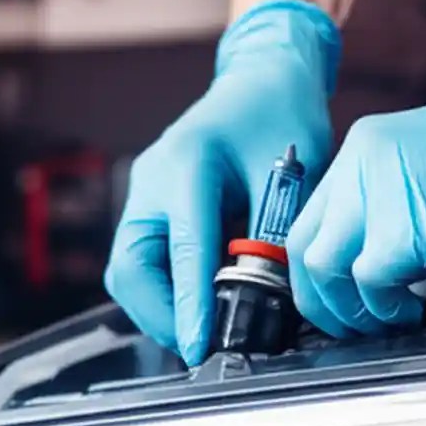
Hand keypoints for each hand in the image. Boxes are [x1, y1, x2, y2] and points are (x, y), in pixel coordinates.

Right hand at [106, 0, 340, 365]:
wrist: (264, 78)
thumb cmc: (283, 116)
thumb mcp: (293, 176)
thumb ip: (275, 236)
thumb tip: (268, 301)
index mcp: (188, 164)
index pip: (185, 250)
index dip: (192, 305)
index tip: (201, 348)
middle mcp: (153, 180)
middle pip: (131, 269)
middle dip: (163, 315)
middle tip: (204, 347)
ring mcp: (146, 194)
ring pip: (131, 272)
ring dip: (162, 307)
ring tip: (207, 331)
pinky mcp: (152, 208)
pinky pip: (145, 262)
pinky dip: (168, 290)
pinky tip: (204, 304)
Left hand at [286, 37, 425, 337]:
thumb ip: (393, 203)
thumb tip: (375, 265)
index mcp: (364, 147)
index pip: (311, 217)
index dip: (317, 269)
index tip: (340, 297)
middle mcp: (361, 163)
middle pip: (304, 245)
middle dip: (321, 299)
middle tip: (353, 323)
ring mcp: (381, 192)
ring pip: (324, 267)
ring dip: (351, 309)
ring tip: (390, 318)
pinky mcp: (409, 226)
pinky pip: (371, 282)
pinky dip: (388, 308)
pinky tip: (416, 308)